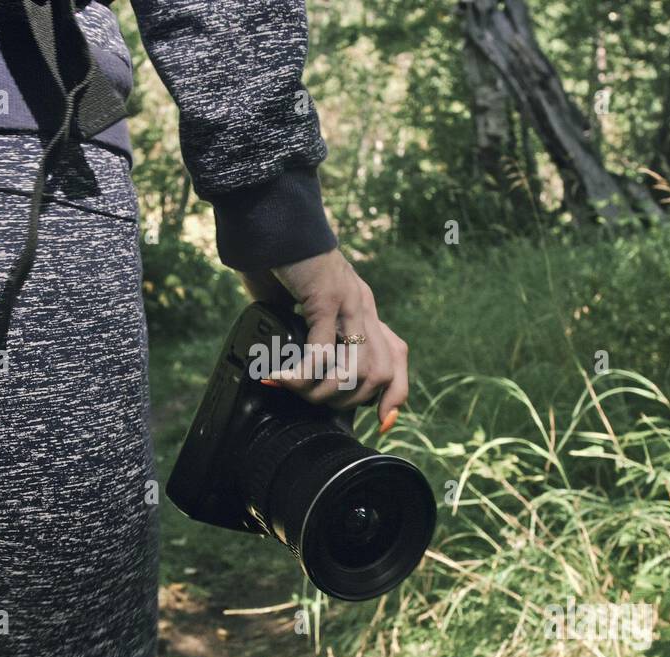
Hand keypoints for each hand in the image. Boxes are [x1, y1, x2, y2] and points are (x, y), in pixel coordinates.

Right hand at [239, 248, 407, 431]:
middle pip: (380, 374)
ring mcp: (349, 300)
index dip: (394, 395)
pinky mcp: (326, 296)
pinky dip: (302, 373)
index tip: (380, 423)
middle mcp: (364, 305)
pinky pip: (322, 351)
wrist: (272, 221)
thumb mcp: (300, 304)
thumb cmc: (279, 262)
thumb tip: (294, 370)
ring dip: (322, 391)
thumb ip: (307, 331)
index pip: (396, 357)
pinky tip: (280, 376)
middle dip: (345, 400)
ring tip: (293, 387)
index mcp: (363, 307)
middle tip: (309, 398)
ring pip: (356, 370)